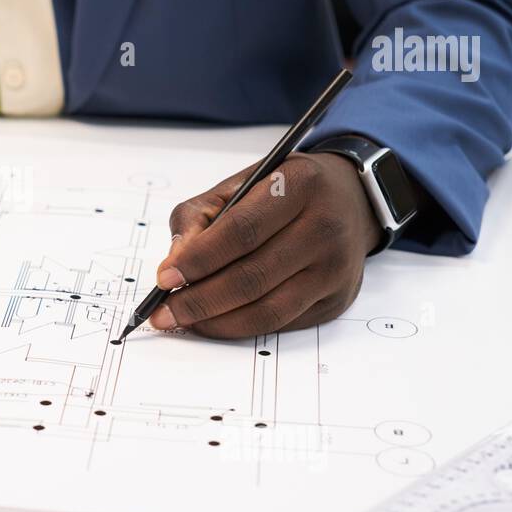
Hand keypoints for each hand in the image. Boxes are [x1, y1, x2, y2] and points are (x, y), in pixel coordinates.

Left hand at [151, 153, 380, 338]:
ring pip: (267, 310)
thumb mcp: (239, 184)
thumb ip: (199, 217)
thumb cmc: (283, 191)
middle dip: (199, 300)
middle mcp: (325, 227)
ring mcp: (335, 268)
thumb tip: (174, 263)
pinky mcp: (336, 300)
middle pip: (252, 277)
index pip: (241, 231)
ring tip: (183, 320)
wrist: (347, 201)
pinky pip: (281, 322)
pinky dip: (241, 327)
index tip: (164, 278)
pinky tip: (215, 321)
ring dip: (216, 322)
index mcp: (300, 185)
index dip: (199, 259)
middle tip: (164, 311)